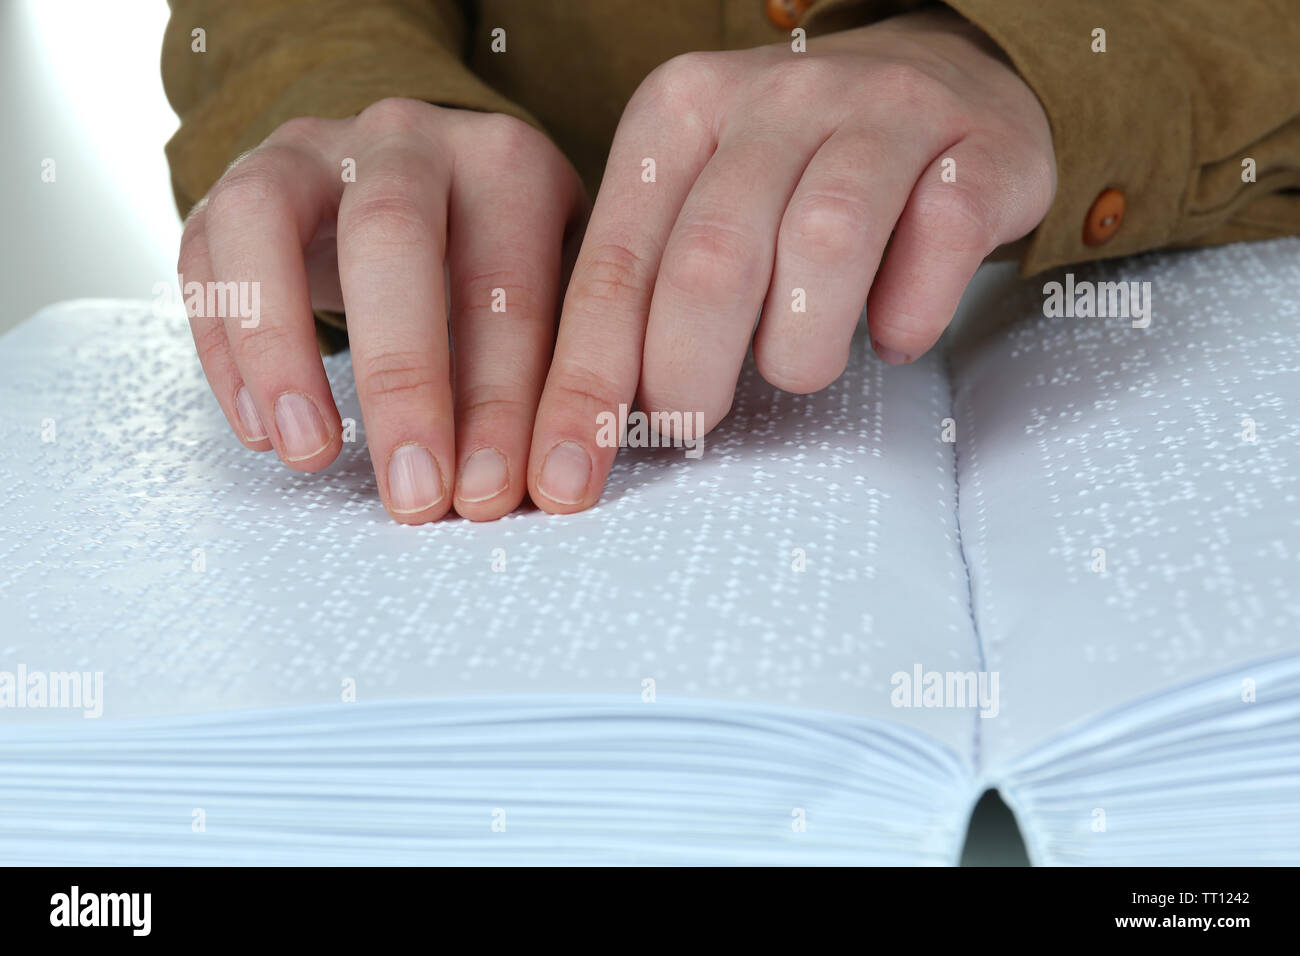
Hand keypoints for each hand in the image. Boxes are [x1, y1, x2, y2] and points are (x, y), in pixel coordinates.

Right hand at [179, 99, 585, 522]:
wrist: (420, 181)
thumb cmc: (499, 263)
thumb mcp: (557, 294)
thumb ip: (561, 369)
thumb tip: (562, 483)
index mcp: (511, 165)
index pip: (509, 286)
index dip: (503, 401)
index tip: (493, 497)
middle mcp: (411, 138)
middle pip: (394, 237)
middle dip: (402, 380)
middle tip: (413, 494)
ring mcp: (314, 148)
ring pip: (268, 221)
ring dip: (281, 349)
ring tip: (310, 456)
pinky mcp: (240, 179)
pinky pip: (208, 251)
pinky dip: (226, 346)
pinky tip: (262, 431)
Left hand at [526, 8, 1054, 511]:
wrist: (941, 70)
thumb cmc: (794, 171)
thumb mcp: (695, 201)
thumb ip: (641, 289)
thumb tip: (581, 428)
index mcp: (677, 112)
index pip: (613, 266)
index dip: (585, 384)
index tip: (566, 477)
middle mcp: (774, 96)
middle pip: (711, 262)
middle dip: (689, 374)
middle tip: (693, 421)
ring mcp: (882, 110)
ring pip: (825, 244)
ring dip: (802, 347)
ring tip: (799, 370)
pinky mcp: (979, 143)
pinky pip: (942, 236)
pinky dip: (909, 313)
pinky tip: (891, 336)